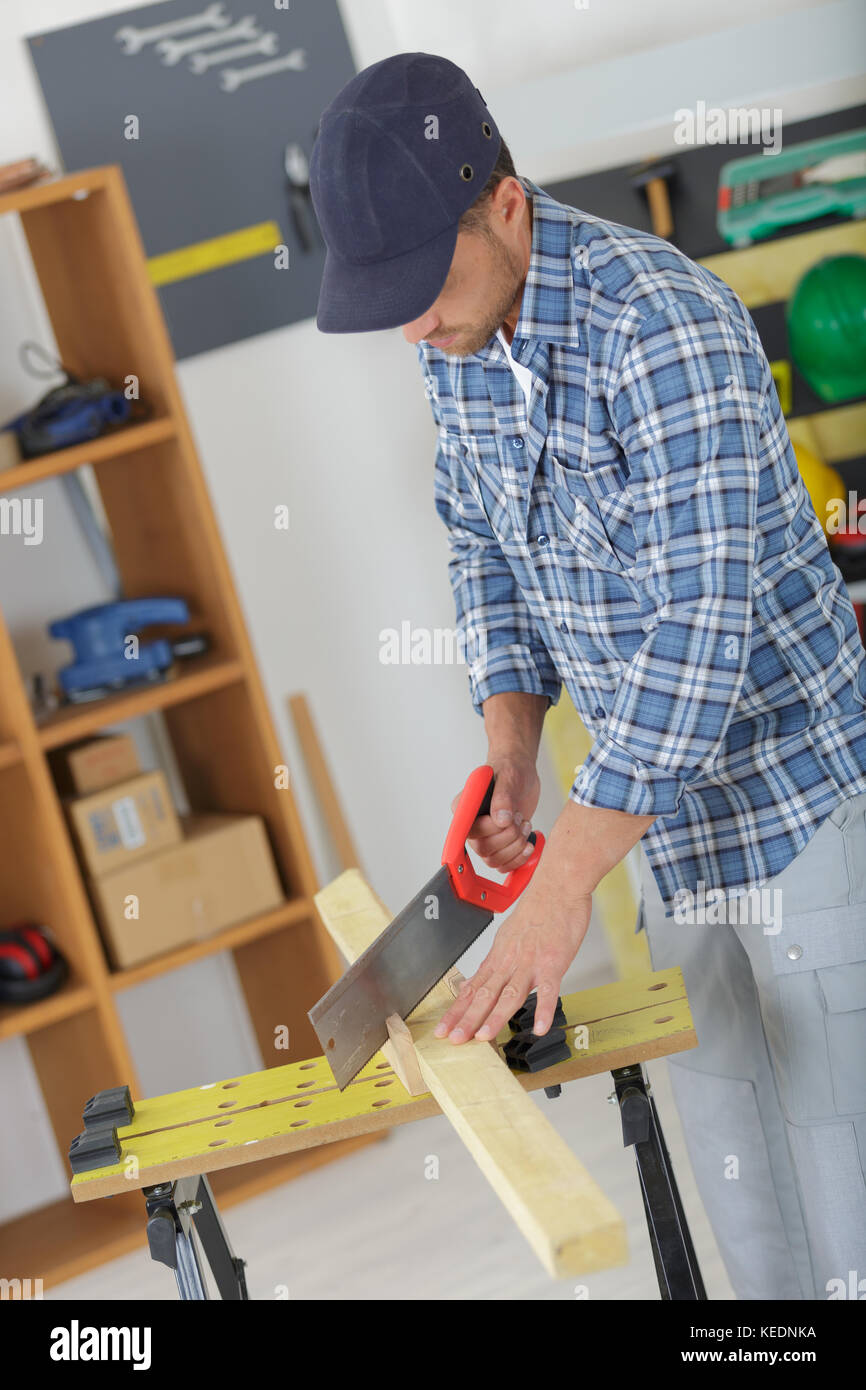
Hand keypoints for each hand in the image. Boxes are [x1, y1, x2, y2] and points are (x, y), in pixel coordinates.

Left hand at [433, 873, 591, 1042]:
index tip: (445, 1028)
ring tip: (484, 1037)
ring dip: (495, 1017)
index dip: (458, 1011)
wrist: (557, 888)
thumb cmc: (537, 911)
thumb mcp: (507, 936)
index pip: (473, 989)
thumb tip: (476, 982)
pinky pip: (549, 990)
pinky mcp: (554, 963)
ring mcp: (531, 963)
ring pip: (510, 994)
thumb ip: (494, 963)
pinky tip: (539, 1028)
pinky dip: (543, 1009)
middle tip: (453, 1039)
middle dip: (468, 1019)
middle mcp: (510, 962)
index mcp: (498, 957)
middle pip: (485, 994)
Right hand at [454, 753, 539, 872]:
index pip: (467, 830)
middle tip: (520, 818)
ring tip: (525, 825)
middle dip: (509, 837)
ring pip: (493, 860)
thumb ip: (503, 796)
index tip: (507, 821)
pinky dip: (519, 859)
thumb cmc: (510, 770)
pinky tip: (529, 843)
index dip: (488, 830)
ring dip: (515, 847)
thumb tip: (501, 820)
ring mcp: (484, 838)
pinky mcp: (499, 846)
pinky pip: (503, 865)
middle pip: (483, 848)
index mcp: (464, 807)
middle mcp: (470, 826)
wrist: (521, 775)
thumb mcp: (509, 776)